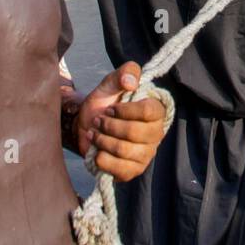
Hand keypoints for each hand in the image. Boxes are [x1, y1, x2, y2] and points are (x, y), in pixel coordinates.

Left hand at [76, 61, 166, 180]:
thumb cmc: (104, 105)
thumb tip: (131, 82)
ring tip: (95, 133)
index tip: (111, 108)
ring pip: (124, 150)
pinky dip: (102, 158)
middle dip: (109, 126)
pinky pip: (119, 169)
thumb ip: (123, 74)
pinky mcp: (134, 171)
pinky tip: (98, 150)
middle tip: (99, 121)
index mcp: (157, 111)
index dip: (126, 110)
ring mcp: (146, 154)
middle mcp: (157, 134)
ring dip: (102, 140)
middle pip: (135, 132)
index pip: (149, 111)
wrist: (87, 128)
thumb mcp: (110, 84)